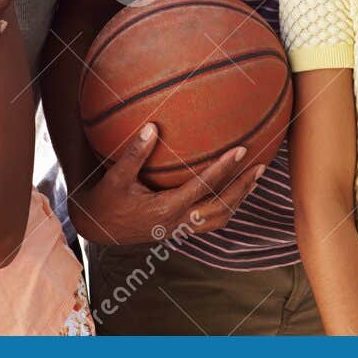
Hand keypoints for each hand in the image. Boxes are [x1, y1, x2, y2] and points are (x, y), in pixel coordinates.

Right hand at [68, 123, 264, 244]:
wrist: (96, 228)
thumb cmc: (105, 200)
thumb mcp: (115, 177)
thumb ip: (134, 153)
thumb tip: (151, 127)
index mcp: (165, 209)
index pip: (203, 187)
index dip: (224, 168)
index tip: (241, 150)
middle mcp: (177, 222)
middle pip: (220, 207)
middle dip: (242, 187)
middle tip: (261, 165)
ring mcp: (179, 229)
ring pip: (219, 219)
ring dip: (238, 199)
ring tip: (255, 179)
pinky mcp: (178, 230)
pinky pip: (210, 223)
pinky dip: (226, 208)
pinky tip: (233, 193)